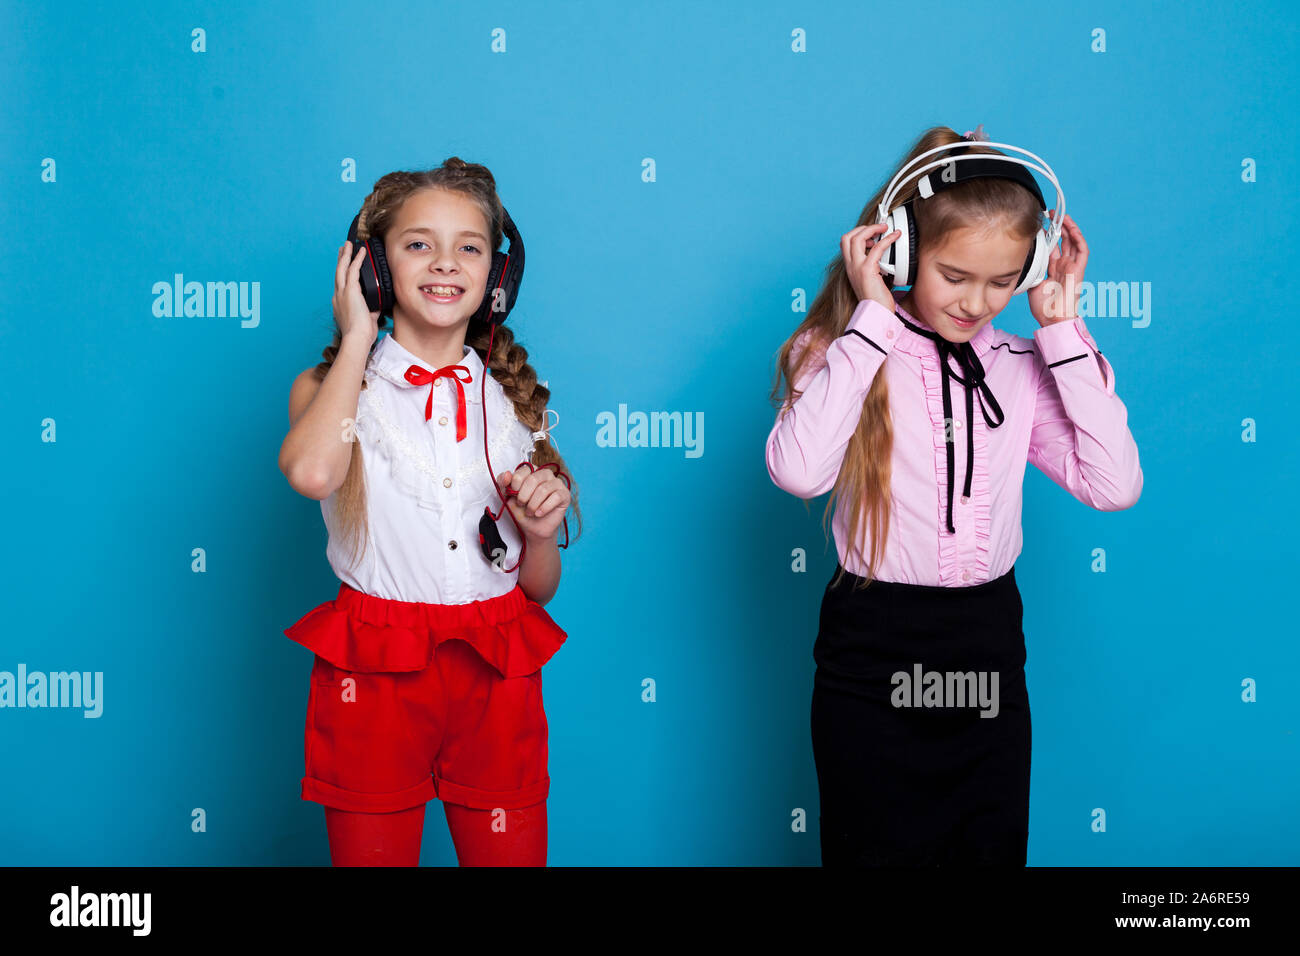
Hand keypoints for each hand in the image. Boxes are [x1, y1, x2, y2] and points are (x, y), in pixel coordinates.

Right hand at [334, 240, 380, 343]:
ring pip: (342, 268)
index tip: (344, 266)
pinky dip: (356, 259)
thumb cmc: (362, 335)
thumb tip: (378, 305)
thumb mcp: (367, 319)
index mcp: (340, 303)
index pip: (341, 284)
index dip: (342, 273)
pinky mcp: (349, 291)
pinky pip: (352, 270)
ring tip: (348, 244)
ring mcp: (342, 292)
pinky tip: (361, 251)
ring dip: (345, 255)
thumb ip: (372, 310)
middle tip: (342, 249)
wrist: (357, 339)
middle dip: (340, 260)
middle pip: (338, 273)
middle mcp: (338, 296)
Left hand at [497, 465, 570, 540]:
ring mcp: (557, 483)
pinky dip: (544, 508)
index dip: (516, 483)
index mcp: (532, 471)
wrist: (534, 528)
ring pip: (543, 489)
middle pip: (533, 479)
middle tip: (522, 505)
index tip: (513, 494)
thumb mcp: (508, 497)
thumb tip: (506, 474)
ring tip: (530, 512)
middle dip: (524, 495)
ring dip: (533, 505)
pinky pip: (555, 497)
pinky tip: (539, 514)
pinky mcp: (565, 494)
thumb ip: (504, 484)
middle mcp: (545, 474)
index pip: (524, 470)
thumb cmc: (522, 511)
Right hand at [842, 223, 901, 312]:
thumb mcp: (872, 279)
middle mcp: (850, 266)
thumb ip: (873, 266)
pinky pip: (876, 247)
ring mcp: (857, 267)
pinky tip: (896, 236)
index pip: (845, 243)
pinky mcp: (867, 270)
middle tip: (878, 227)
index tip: (871, 236)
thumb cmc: (877, 300)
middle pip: (848, 237)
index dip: (857, 234)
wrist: (876, 314)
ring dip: (872, 228)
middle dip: (863, 228)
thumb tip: (882, 254)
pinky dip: (887, 238)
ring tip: (885, 228)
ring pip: (857, 238)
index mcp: (850, 268)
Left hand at [1027, 212, 1087, 326]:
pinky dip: (1078, 237)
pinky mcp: (1079, 269)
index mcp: (1052, 269)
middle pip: (1062, 241)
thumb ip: (1031, 268)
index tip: (1038, 223)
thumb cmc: (1043, 307)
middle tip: (1048, 214)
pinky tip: (1071, 227)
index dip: (1047, 234)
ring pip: (1072, 241)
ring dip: (1067, 227)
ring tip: (1059, 215)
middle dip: (1056, 226)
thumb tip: (1022, 255)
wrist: (1053, 319)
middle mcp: (1063, 265)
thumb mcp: (1032, 282)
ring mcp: (1071, 266)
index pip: (1051, 247)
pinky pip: (1082, 249)